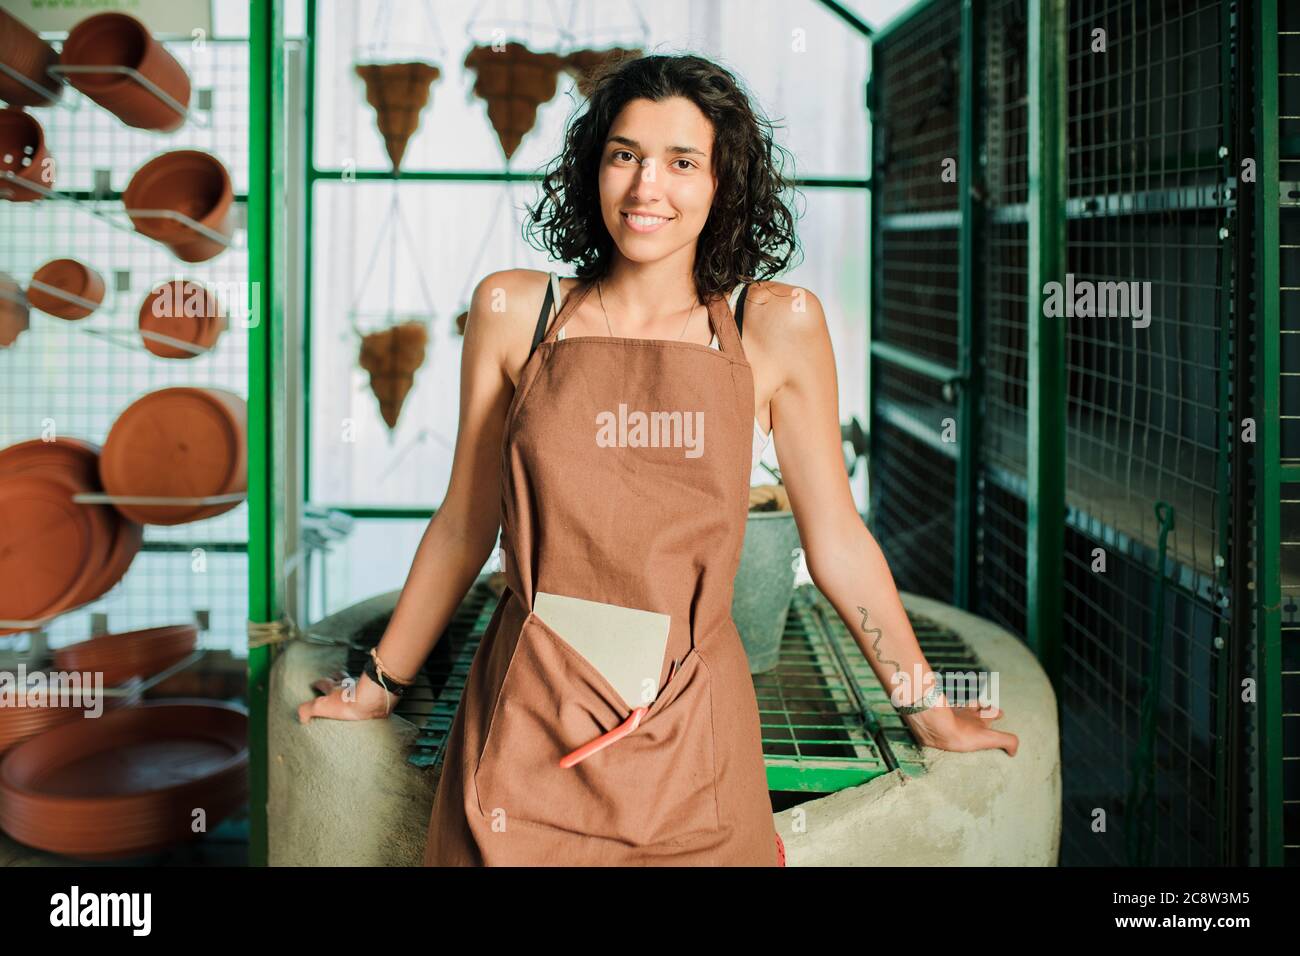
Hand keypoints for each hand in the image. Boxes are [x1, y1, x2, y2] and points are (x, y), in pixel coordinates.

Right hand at [297, 669, 394, 723]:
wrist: (372, 699)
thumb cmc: (347, 702)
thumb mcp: (321, 706)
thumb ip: (307, 710)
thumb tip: (301, 717)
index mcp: (333, 687)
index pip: (322, 682)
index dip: (317, 683)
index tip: (314, 684)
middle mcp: (347, 684)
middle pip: (340, 676)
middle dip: (335, 677)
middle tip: (333, 678)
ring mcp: (362, 686)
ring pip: (355, 681)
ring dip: (351, 682)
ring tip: (351, 686)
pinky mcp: (373, 692)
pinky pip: (369, 689)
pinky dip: (368, 691)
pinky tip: (369, 696)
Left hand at [900, 695, 1018, 755]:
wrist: (934, 725)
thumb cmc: (962, 732)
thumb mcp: (989, 738)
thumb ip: (1006, 741)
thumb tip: (1015, 750)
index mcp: (979, 718)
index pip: (991, 712)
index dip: (996, 712)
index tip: (1000, 713)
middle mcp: (966, 713)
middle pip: (976, 707)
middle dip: (982, 707)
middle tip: (986, 707)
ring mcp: (950, 712)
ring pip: (960, 706)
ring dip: (964, 707)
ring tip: (966, 708)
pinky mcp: (936, 715)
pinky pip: (942, 710)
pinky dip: (944, 711)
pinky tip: (942, 714)